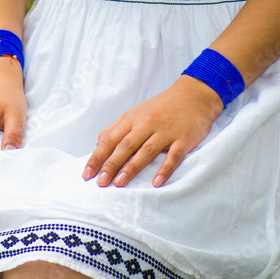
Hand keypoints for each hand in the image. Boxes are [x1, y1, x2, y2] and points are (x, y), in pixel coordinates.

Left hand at [83, 75, 223, 188]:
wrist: (193, 95)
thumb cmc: (161, 107)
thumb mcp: (137, 112)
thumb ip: (117, 128)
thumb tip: (98, 145)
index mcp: (133, 118)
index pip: (110, 139)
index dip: (97, 157)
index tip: (86, 174)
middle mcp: (147, 123)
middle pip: (126, 146)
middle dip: (111, 164)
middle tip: (100, 183)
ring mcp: (166, 131)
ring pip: (146, 151)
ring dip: (132, 167)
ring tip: (120, 183)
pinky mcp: (183, 139)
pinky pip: (173, 156)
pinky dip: (165, 169)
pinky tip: (156, 182)